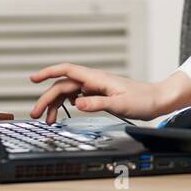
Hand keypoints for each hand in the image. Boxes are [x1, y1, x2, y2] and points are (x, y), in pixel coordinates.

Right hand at [28, 62, 166, 122]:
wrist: (157, 100)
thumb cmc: (143, 100)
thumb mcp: (120, 104)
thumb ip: (97, 103)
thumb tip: (77, 103)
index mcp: (97, 79)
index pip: (67, 71)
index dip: (48, 72)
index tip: (33, 79)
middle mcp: (94, 81)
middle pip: (63, 85)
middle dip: (47, 98)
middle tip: (36, 114)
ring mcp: (96, 87)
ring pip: (68, 92)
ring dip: (55, 104)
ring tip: (48, 120)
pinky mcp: (100, 95)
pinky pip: (77, 97)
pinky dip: (66, 104)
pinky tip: (64, 112)